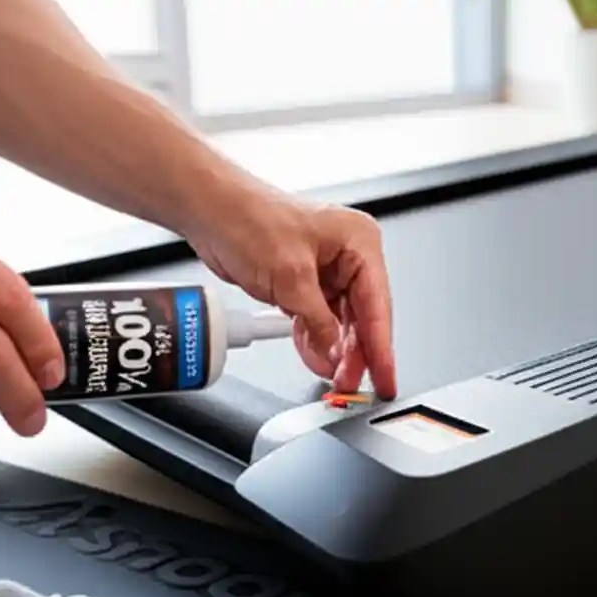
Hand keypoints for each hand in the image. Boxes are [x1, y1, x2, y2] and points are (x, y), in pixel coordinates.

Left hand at [184, 192, 396, 398]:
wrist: (211, 212)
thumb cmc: (250, 220)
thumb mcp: (291, 277)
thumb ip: (318, 321)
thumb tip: (336, 354)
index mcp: (358, 241)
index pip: (377, 303)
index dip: (380, 347)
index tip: (385, 378)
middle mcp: (347, 254)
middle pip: (363, 315)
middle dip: (355, 352)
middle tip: (351, 384)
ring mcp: (326, 269)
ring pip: (341, 321)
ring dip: (334, 350)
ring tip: (334, 378)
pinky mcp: (304, 281)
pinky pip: (318, 318)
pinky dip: (315, 339)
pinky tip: (316, 358)